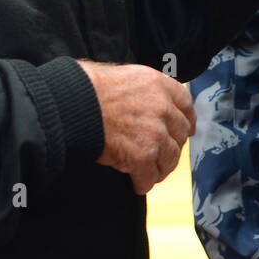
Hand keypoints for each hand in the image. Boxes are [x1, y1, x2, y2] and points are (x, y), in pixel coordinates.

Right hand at [78, 60, 195, 194]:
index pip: (186, 105)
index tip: (185, 130)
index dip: (186, 121)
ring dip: (159, 168)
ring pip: (170, 159)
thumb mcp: (126, 75)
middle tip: (160, 155)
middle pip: (180, 135)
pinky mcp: (141, 156)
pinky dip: (142, 183)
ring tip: (147, 172)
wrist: (71, 105)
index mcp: (159, 85)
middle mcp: (162, 108)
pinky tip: (135, 183)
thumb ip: (146, 90)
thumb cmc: (89, 88)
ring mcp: (154, 133)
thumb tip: (150, 101)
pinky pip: (149, 178)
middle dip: (171, 146)